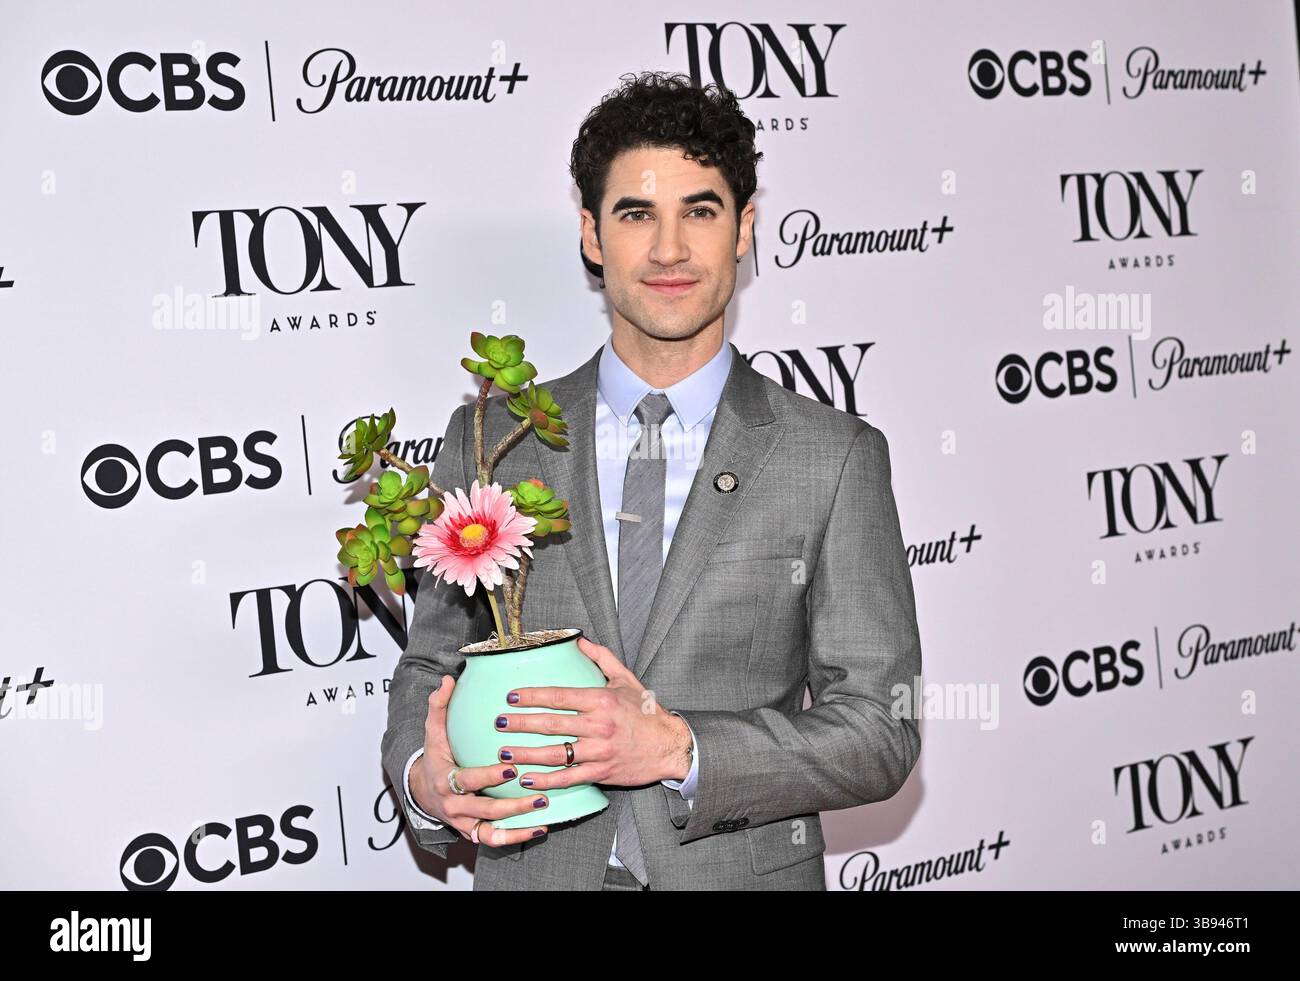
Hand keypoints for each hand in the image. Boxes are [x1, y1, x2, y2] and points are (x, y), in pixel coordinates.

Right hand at [410, 674, 551, 846]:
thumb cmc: (435, 754)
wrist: (422, 789)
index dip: (488, 777)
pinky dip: (517, 837)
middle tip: (540, 794)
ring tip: (544, 809)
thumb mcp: (432, 730)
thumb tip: (448, 679)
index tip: (511, 768)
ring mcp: (463, 822)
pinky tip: (540, 829)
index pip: (467, 780)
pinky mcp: (472, 832)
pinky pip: (494, 840)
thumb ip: (439, 705)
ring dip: (519, 823)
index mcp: (445, 779)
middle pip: (484, 809)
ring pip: (491, 830)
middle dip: (513, 804)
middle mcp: (453, 805)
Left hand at [494, 636, 692, 790]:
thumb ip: (602, 658)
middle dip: (520, 724)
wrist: (670, 746)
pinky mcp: (601, 773)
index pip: (559, 696)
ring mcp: (599, 751)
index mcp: (602, 700)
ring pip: (555, 754)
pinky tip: (527, 779)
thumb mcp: (627, 679)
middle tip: (499, 722)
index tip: (512, 697)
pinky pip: (568, 778)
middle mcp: (599, 725)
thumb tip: (579, 641)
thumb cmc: (647, 712)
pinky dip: (546, 780)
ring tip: (504, 752)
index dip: (532, 696)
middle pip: (551, 724)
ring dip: (526, 754)